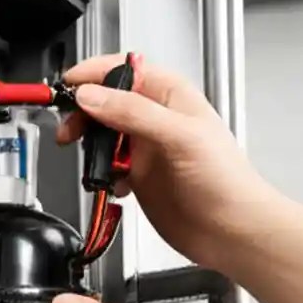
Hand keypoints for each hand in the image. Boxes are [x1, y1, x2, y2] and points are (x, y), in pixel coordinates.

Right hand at [59, 54, 276, 269]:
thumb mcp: (180, 136)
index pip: (123, 70)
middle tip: (70, 130)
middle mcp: (155, 118)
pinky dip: (100, 174)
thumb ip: (133, 112)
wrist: (233, 231)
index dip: (93, 75)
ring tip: (90, 159)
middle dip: (83, 113)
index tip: (69, 86)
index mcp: (170, 95)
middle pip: (105, 101)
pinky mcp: (139, 177)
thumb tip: (92, 96)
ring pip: (102, 135)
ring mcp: (146, 148)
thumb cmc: (226, 181)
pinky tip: (111, 183)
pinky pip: (107, 167)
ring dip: (90, 145)